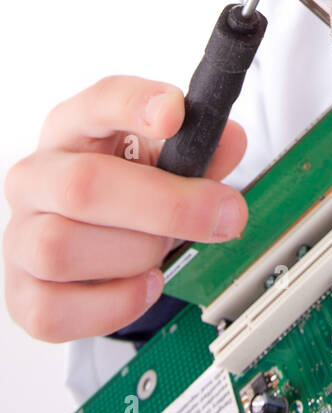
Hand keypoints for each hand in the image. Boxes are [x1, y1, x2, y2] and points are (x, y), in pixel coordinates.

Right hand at [2, 75, 247, 341]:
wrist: (98, 240)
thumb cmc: (131, 189)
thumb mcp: (171, 159)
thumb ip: (203, 149)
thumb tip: (228, 141)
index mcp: (73, 128)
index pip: (96, 102)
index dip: (134, 105)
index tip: (176, 114)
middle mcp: (37, 177)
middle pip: (82, 185)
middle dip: (166, 205)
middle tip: (222, 216)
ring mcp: (20, 236)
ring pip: (61, 249)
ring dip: (134, 256)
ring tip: (162, 251)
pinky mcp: (22, 294)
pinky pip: (54, 310)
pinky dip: (114, 304)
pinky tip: (143, 284)